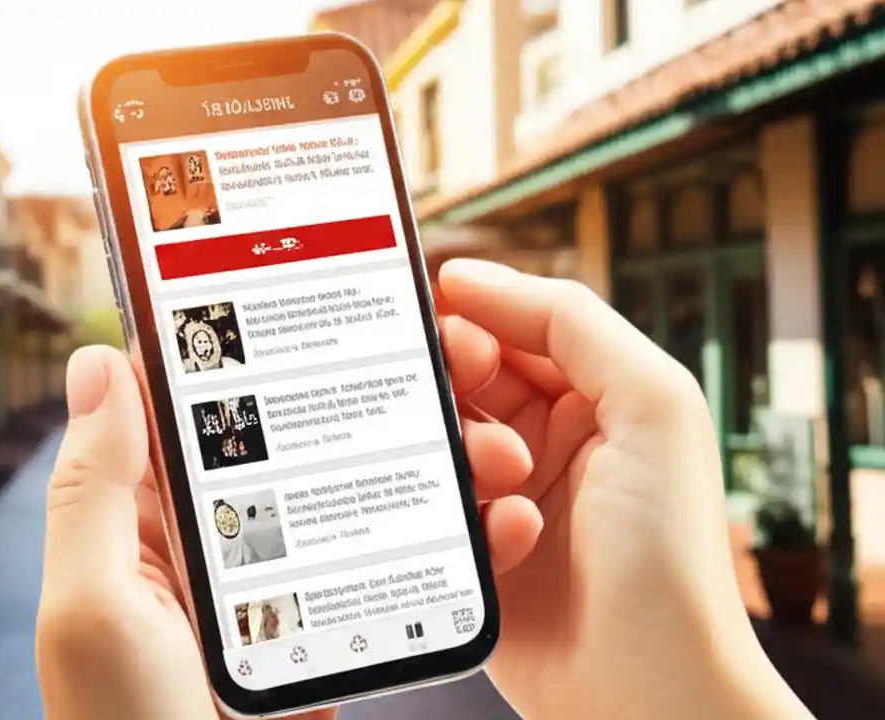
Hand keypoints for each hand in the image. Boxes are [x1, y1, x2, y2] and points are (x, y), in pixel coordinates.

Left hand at [36, 345, 543, 719]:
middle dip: (346, 402)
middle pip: (274, 445)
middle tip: (427, 361)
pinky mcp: (313, 630)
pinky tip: (476, 522)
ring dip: (401, 467)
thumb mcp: (93, 606)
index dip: (231, 346)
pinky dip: (421, 543)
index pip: (180, 410)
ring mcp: (262, 590)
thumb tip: (102, 363)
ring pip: (333, 500)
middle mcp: (200, 549)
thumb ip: (94, 488)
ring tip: (473, 440)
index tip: (298, 292)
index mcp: (136, 528)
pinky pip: (365, 569)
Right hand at [435, 260, 810, 719]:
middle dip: (458, 387)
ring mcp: (502, 501)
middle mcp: (545, 443)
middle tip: (463, 405)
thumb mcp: (651, 403)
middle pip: (464, 382)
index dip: (474, 320)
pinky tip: (511, 538)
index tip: (441, 325)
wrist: (643, 685)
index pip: (512, 330)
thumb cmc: (666, 550)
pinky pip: (429, 510)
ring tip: (508, 484)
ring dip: (463, 456)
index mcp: (590, 398)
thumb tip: (471, 277)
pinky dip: (463, 518)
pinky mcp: (469, 554)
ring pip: (436, 444)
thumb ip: (571, 321)